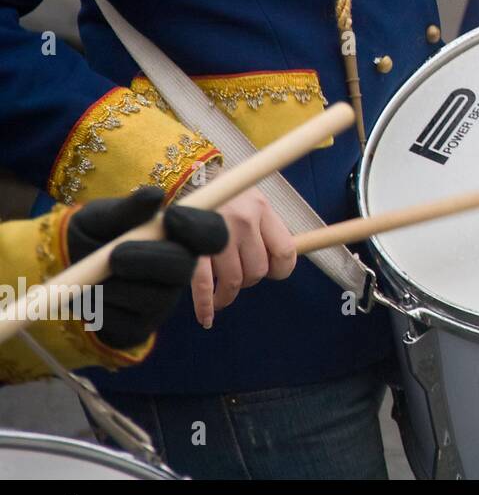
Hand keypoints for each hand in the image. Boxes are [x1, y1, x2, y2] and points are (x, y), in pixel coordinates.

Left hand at [66, 188, 226, 349]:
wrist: (67, 272)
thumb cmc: (94, 235)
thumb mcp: (103, 216)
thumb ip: (128, 209)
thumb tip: (155, 195)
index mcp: (180, 238)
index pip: (212, 234)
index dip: (200, 227)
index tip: (171, 216)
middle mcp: (179, 270)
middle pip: (184, 269)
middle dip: (151, 261)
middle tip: (116, 255)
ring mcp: (162, 301)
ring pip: (150, 298)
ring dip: (115, 285)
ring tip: (94, 273)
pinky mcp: (140, 328)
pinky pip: (125, 321)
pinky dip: (100, 307)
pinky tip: (92, 296)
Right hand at [191, 188, 295, 327]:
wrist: (176, 177)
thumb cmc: (218, 194)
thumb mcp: (246, 200)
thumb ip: (262, 229)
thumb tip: (277, 266)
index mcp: (260, 207)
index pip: (286, 251)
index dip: (280, 270)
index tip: (270, 274)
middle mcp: (242, 219)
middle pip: (258, 270)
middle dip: (248, 281)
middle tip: (236, 279)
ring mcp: (216, 232)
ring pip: (233, 281)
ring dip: (227, 296)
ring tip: (221, 298)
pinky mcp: (190, 246)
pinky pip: (203, 286)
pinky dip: (206, 306)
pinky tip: (207, 317)